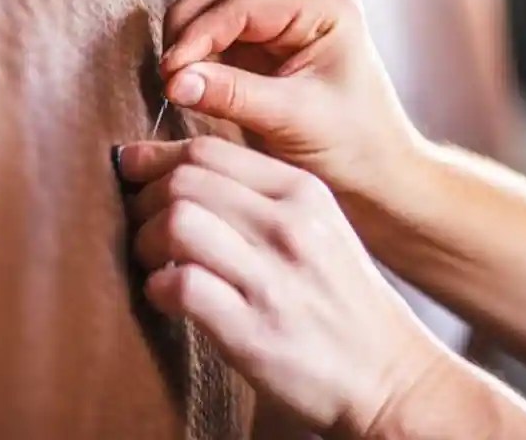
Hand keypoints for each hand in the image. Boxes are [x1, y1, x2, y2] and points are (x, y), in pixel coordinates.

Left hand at [115, 137, 447, 435]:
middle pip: (183, 180)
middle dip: (144, 201)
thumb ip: (261, 196)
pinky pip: (179, 286)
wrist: (390, 376)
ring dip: (145, 243)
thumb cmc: (341, 300)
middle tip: (141, 228)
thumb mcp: (318, 227)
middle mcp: (290, 226)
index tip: (135, 174)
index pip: (207, 149)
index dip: (156, 159)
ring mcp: (272, 279)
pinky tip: (165, 298)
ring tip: (154, 263)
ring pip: (176, 223)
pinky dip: (156, 288)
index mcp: (302, 192)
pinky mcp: (253, 331)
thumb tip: (177, 171)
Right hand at [159, 0, 419, 196]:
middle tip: (167, 74)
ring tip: (174, 80)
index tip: (169, 73)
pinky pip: (219, 36)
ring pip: (217, 5)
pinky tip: (186, 82)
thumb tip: (172, 80)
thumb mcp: (292, 121)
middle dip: (190, 25)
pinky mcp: (266, 49)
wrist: (376, 180)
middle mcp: (306, 4)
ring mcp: (284, 23)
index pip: (243, 1)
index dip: (200, 33)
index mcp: (327, 8)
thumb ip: (232, 95)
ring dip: (190, 36)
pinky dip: (197, 53)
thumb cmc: (351, 150)